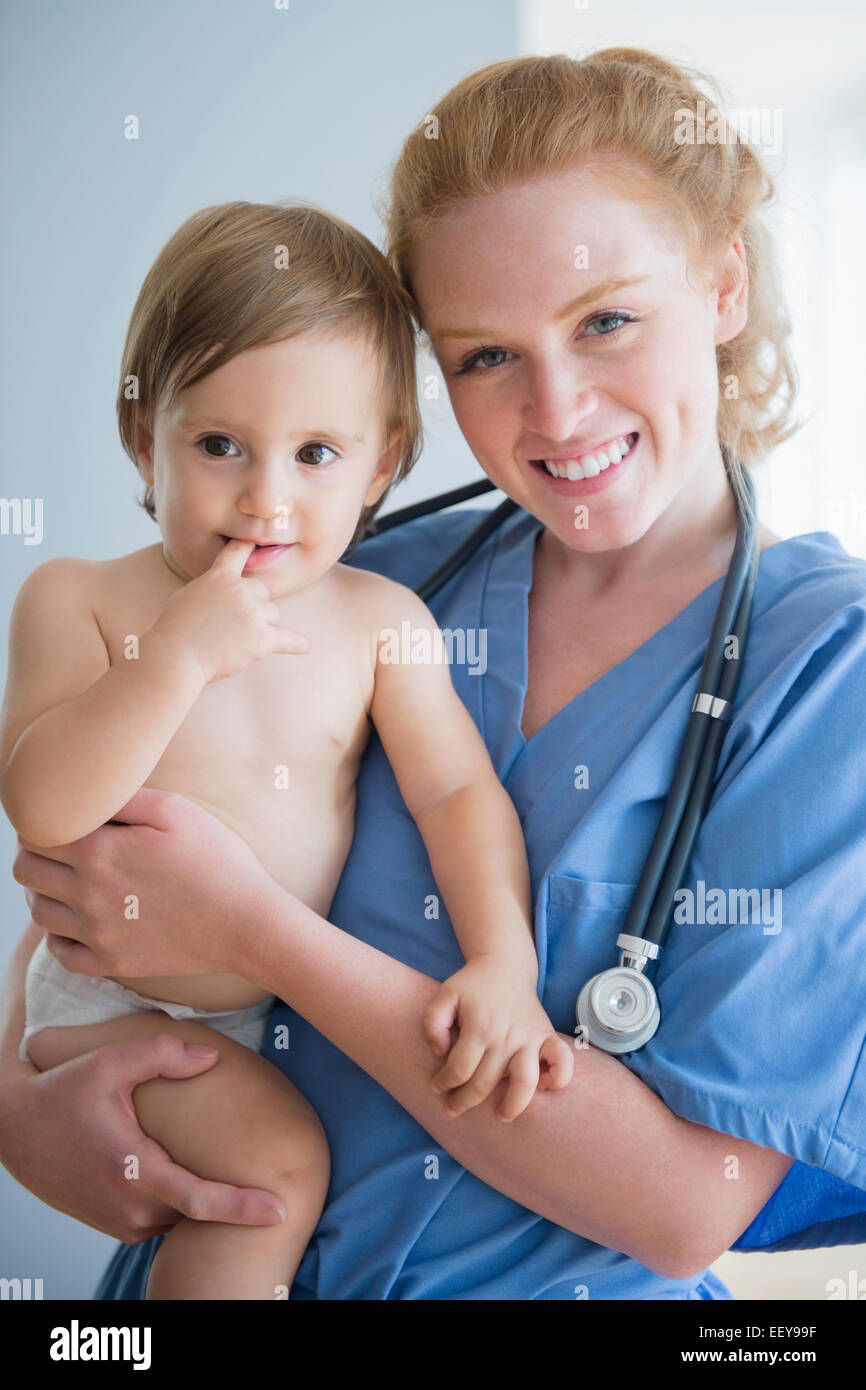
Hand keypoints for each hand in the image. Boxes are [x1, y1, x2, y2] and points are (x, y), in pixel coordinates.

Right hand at [0, 1038, 287, 1241]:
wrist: (16, 1129)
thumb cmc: (64, 1091)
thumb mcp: (110, 1062)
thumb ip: (163, 1055)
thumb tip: (213, 1060)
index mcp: (133, 1169)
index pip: (198, 1198)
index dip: (242, 1207)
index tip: (280, 1210)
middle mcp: (128, 1206)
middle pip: (197, 1211)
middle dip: (233, 1200)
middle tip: (272, 1185)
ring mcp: (120, 1221)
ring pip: (180, 1216)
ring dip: (201, 1198)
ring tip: (230, 1175)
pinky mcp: (114, 1224)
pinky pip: (161, 1217)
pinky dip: (179, 1200)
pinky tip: (186, 1173)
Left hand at [12, 787, 284, 981]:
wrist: (246, 923)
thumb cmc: (217, 859)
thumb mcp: (177, 810)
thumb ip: (123, 796)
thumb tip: (84, 790)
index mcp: (99, 851)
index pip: (35, 834)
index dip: (40, 823)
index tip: (59, 820)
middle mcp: (88, 894)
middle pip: (25, 873)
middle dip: (34, 855)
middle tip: (59, 849)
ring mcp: (97, 933)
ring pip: (38, 913)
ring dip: (45, 893)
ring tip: (69, 882)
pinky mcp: (111, 962)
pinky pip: (60, 953)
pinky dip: (59, 936)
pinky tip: (79, 920)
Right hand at [153, 538, 309, 683]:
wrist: (177, 655)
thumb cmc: (175, 628)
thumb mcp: (189, 594)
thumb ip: (212, 587)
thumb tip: (224, 590)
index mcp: (220, 576)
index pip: (238, 553)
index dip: (247, 546)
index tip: (255, 541)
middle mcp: (240, 589)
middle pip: (262, 592)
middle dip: (253, 606)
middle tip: (232, 624)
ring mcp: (253, 613)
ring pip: (272, 615)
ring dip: (261, 625)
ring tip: (237, 640)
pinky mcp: (261, 639)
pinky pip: (287, 640)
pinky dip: (297, 644)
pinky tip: (307, 647)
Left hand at [422, 956, 573, 1121]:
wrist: (505, 966)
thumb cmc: (472, 985)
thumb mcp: (444, 995)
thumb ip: (432, 1022)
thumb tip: (441, 1053)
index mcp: (479, 1026)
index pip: (459, 1069)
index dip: (444, 1083)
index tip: (436, 1087)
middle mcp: (506, 1035)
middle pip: (485, 1082)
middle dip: (464, 1101)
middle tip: (453, 1108)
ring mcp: (530, 1037)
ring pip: (525, 1081)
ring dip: (513, 1105)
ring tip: (501, 1116)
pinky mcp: (548, 1035)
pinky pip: (562, 1062)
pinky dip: (557, 1078)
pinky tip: (543, 1087)